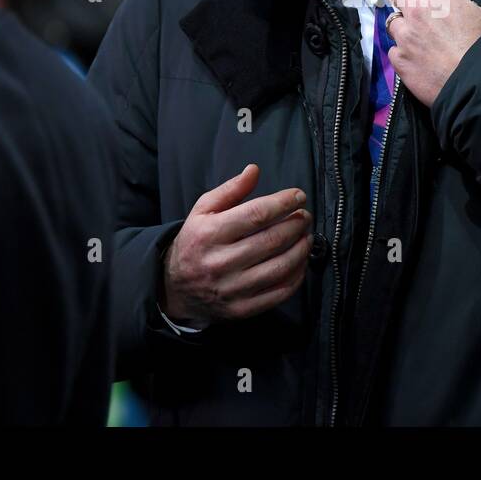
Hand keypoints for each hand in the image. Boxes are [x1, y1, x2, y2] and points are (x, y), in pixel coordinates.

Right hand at [160, 164, 311, 322]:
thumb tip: (254, 170)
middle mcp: (221, 262)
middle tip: (305, 216)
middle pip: (272, 240)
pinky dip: (297, 276)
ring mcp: (232, 288)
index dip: (283, 203)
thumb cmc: (195, 242)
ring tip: (307, 236)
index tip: (299, 196)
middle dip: (296, 224)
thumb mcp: (202, 211)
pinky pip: (279, 293)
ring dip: (301, 249)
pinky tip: (301, 262)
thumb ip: (230, 189)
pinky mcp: (242, 309)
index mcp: (210, 234)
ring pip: (280, 267)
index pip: (256, 214)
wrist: (174, 287)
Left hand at [383, 0, 480, 106]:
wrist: (476, 87)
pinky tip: (418, 61)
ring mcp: (406, 35)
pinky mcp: (399, 58)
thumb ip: (466, 7)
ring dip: (404, 28)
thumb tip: (460, 7)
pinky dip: (404, 54)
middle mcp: (419, 11)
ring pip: (392, 20)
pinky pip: (394, 50)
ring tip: (418, 40)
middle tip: (414, 5)